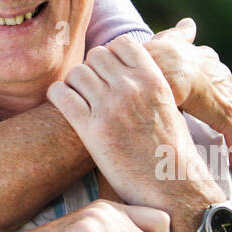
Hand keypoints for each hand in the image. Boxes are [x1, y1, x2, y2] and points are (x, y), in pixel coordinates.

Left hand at [48, 36, 222, 231]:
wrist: (172, 187)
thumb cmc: (172, 149)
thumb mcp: (169, 104)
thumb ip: (149, 81)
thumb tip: (134, 61)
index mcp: (154, 78)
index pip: (121, 43)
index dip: (112, 55)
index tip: (110, 72)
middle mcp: (131, 88)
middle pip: (96, 56)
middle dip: (93, 70)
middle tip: (93, 89)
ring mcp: (110, 108)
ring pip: (77, 73)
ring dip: (75, 83)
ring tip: (80, 99)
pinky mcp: (92, 130)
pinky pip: (62, 95)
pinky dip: (58, 95)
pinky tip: (64, 104)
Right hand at [145, 18, 231, 179]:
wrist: (161, 64)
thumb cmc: (158, 54)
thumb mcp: (168, 39)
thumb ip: (180, 34)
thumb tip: (189, 24)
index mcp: (209, 64)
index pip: (226, 81)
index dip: (231, 95)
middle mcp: (222, 79)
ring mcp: (225, 97)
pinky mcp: (223, 115)